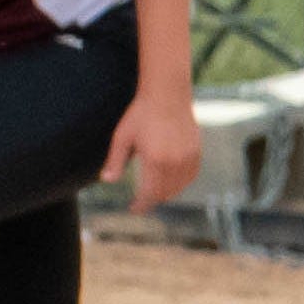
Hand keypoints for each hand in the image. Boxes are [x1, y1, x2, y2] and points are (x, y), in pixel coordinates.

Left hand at [106, 92, 204, 212]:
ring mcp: (188, 158)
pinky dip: (180, 183)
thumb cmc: (141, 114)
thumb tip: (107, 180)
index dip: (141, 205)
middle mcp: (174, 162)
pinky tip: (170, 181)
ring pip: (178, 187)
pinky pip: (189, 177)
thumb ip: (115, 161)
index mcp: (155, 160)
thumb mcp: (122, 137)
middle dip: (151, 200)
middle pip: (164, 193)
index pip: (148, 194)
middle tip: (141, 201)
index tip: (133, 209)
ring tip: (154, 192)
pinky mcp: (196, 152)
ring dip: (166, 193)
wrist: (167, 94)